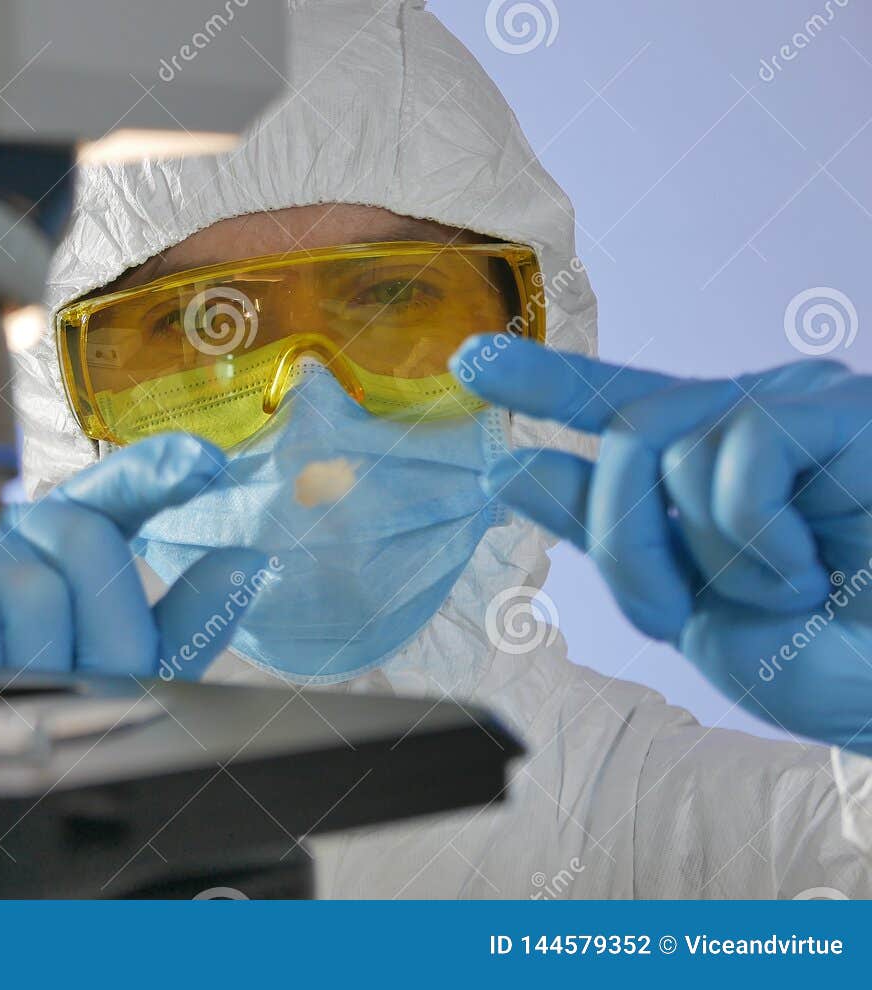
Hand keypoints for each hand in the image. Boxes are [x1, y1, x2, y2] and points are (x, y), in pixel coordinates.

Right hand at [0, 433, 267, 677]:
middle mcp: (16, 547)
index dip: (156, 467)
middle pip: (90, 545)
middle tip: (65, 675)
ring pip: (35, 592)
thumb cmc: (25, 702)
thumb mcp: (114, 672)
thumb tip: (249, 563)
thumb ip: (181, 623)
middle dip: (93, 627)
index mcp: (70, 554)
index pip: (116, 490)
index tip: (206, 462)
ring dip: (29, 658)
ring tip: (3, 687)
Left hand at [454, 335, 871, 754]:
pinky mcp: (850, 414)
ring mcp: (806, 406)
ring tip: (785, 593)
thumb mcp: (688, 599)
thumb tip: (512, 467)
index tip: (469, 362)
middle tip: (672, 614)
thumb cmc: (825, 655)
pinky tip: (811, 571)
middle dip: (623, 541)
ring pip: (671, 444)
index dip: (542, 377)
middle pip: (625, 432)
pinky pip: (740, 452)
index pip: (614, 400)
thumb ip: (605, 527)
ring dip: (705, 554)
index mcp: (712, 456)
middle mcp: (754, 415)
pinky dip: (756, 536)